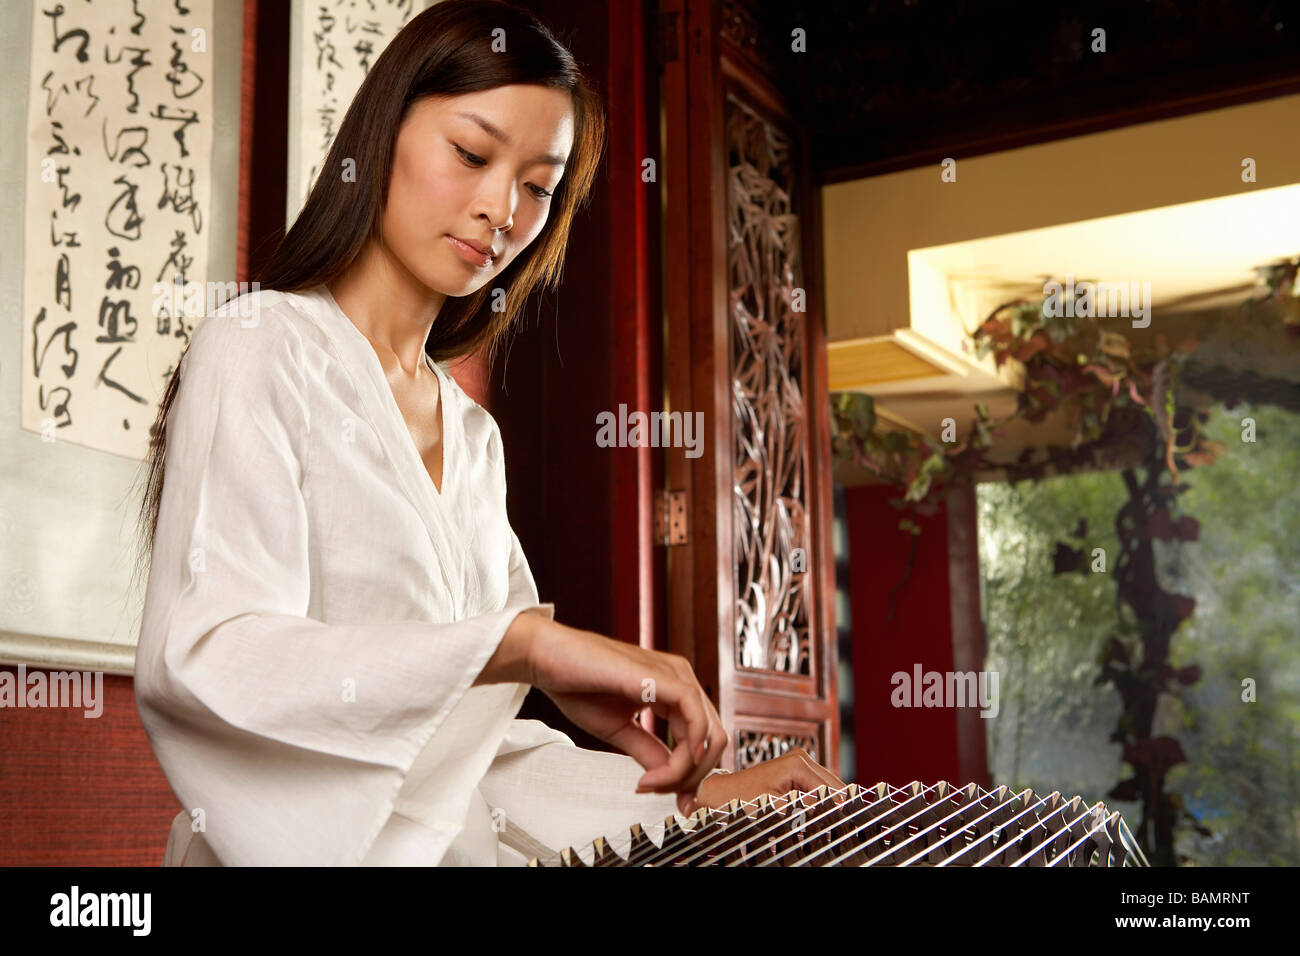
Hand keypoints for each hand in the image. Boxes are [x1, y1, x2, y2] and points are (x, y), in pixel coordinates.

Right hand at [525, 618, 727, 815]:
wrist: (548, 659)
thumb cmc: (577, 686)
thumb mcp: (620, 730)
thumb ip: (649, 753)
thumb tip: (672, 782)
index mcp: (673, 690)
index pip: (703, 737)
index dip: (692, 775)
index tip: (668, 798)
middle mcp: (681, 679)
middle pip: (715, 738)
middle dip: (695, 777)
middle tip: (667, 797)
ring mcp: (675, 674)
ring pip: (710, 733)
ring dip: (686, 772)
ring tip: (651, 785)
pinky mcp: (663, 676)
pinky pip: (694, 719)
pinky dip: (684, 754)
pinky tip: (659, 773)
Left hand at [694, 748, 846, 814]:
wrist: (721, 794)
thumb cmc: (740, 800)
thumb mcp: (775, 809)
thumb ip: (805, 810)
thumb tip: (829, 813)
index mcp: (798, 764)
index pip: (831, 791)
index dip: (839, 811)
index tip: (844, 827)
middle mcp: (801, 758)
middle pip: (834, 787)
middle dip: (837, 808)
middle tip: (840, 829)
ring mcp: (799, 763)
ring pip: (828, 788)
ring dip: (830, 806)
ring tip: (831, 826)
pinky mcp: (796, 771)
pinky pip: (817, 788)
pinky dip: (821, 803)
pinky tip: (822, 818)